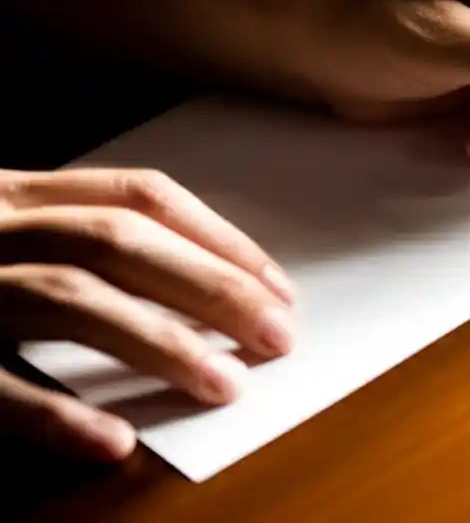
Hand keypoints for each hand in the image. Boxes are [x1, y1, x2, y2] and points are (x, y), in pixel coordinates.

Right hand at [0, 168, 294, 460]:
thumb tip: (214, 297)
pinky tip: (116, 438)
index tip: (279, 289)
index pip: (140, 197)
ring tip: (225, 384)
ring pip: (69, 299)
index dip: (220, 241)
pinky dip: (57, 413)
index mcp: (18, 196)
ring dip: (160, 342)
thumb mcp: (11, 242)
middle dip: (211, 287)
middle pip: (118, 242)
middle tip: (278, 335)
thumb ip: (85, 251)